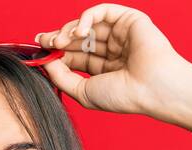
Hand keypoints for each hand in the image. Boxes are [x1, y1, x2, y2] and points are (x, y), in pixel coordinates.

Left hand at [34, 4, 191, 130]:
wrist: (152, 88)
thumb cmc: (123, 96)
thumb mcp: (83, 91)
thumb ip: (62, 77)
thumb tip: (45, 62)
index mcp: (103, 69)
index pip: (75, 55)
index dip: (56, 51)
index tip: (40, 50)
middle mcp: (111, 51)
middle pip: (78, 39)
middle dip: (58, 38)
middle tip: (44, 41)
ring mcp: (120, 34)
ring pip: (88, 24)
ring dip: (69, 30)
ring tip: (60, 40)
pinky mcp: (129, 20)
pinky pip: (102, 11)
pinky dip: (86, 17)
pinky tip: (79, 31)